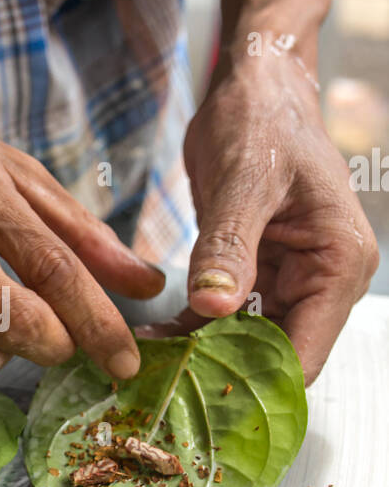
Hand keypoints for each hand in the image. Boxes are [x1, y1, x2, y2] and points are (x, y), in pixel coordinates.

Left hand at [136, 51, 378, 383]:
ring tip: (147, 369)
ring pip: (247, 342)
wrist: (252, 85)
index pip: (305, 352)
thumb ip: (230, 247)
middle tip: (162, 392)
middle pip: (277, 357)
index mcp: (338, 262)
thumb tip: (215, 309)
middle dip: (223, 377)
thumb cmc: (262, 119)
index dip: (257, 385)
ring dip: (202, 356)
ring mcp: (290, 277)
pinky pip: (225, 317)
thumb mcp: (244, 181)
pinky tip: (151, 338)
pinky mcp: (256, 270)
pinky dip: (192, 329)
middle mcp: (322, 278)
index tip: (201, 400)